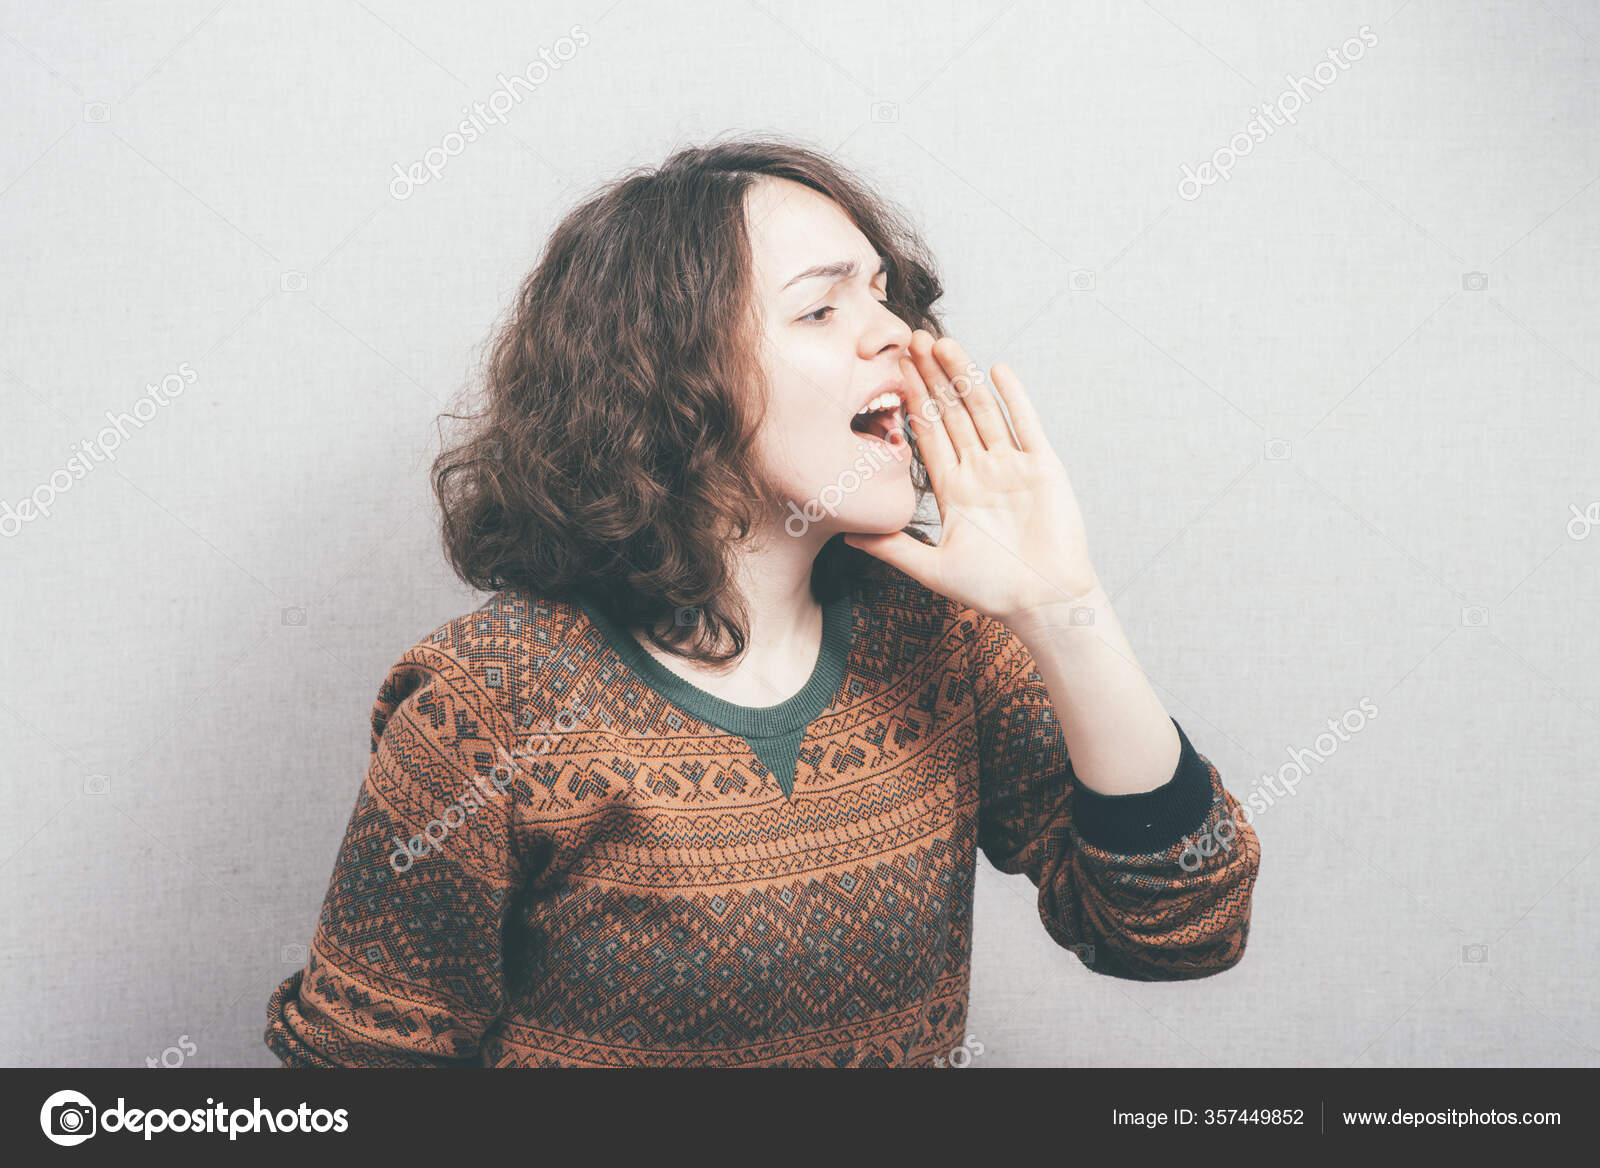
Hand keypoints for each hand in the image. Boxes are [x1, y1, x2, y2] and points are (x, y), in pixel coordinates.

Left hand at [843, 330, 1099, 624]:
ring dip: (965, 377)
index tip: (893, 370)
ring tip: (945, 343)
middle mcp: (981, 471)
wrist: (1043, 604)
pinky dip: (1014, 398)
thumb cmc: (991, 591)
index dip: (911, 402)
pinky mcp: (1043, 468)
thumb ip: (893, 546)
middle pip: (953, 414)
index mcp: (955, 490)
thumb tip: (847, 534)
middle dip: (933, 378)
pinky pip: (1025, 425)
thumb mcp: (932, 568)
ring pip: (984, 411)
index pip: (929, 435)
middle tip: (912, 340)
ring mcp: (1012, 467)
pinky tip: (998, 369)